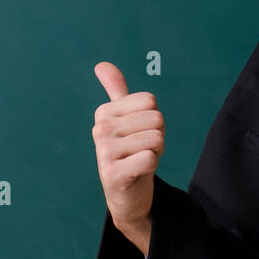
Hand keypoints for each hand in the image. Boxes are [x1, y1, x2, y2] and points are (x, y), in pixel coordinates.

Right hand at [92, 61, 163, 257]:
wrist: (126, 194)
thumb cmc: (130, 152)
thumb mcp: (124, 119)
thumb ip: (116, 91)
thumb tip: (101, 64)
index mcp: (104, 113)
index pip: (150, 101)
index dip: (153, 120)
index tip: (139, 134)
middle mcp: (100, 129)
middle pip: (156, 119)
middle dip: (157, 137)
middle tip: (141, 150)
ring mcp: (104, 152)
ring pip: (156, 138)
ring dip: (155, 153)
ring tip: (139, 161)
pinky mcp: (113, 174)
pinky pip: (150, 159)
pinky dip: (151, 167)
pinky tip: (138, 173)